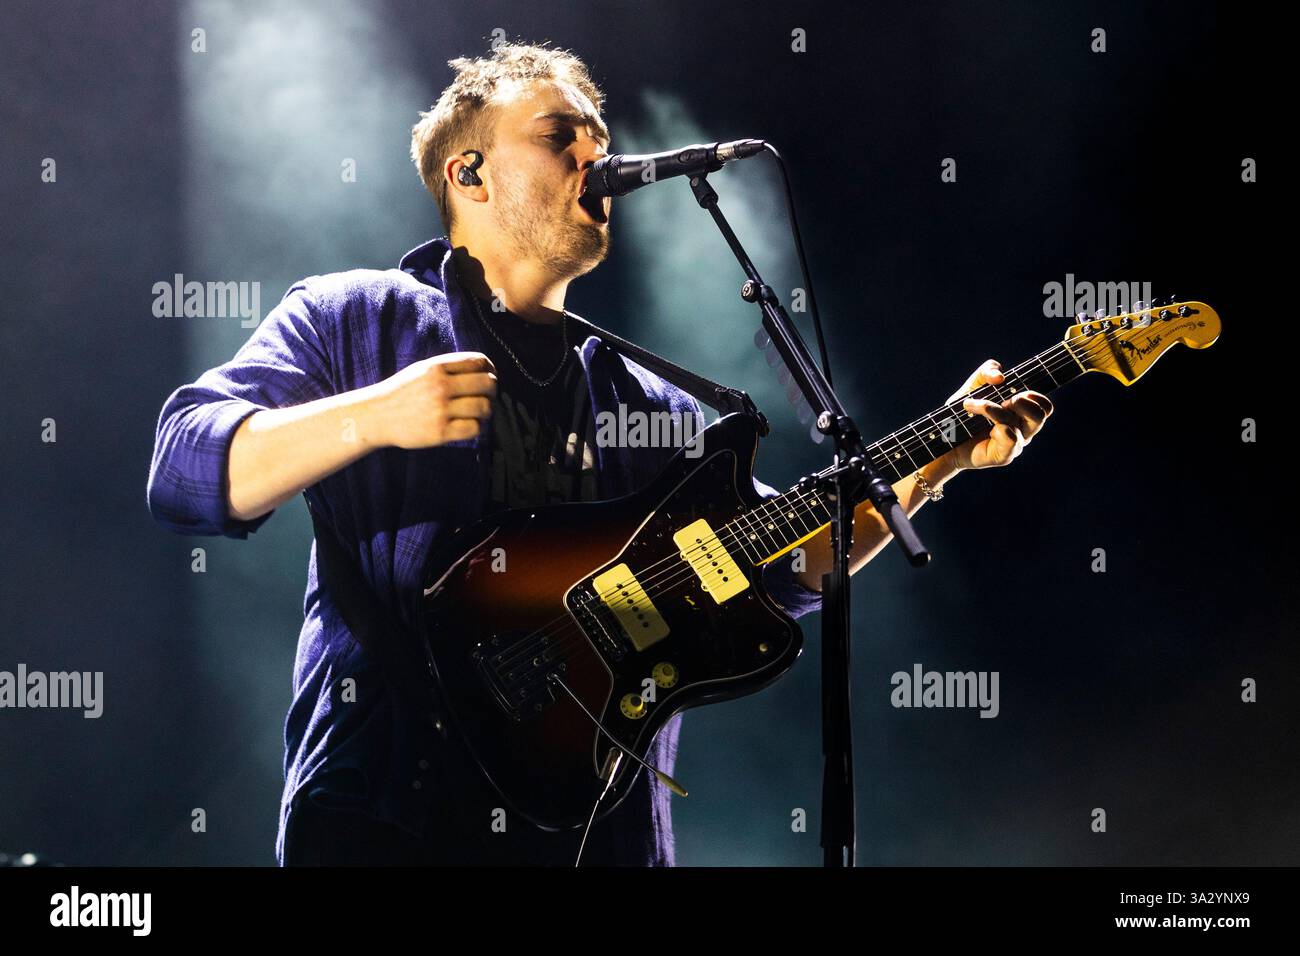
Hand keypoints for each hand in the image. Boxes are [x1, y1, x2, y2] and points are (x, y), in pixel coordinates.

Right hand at [368, 351, 497, 449]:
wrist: (376, 416)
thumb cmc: (402, 393)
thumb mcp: (422, 370)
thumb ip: (449, 368)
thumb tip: (484, 369)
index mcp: (436, 367)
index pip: (479, 361)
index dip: (490, 369)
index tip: (488, 377)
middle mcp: (440, 386)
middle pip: (487, 383)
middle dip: (492, 390)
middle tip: (487, 396)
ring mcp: (440, 410)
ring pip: (484, 407)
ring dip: (486, 410)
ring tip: (478, 412)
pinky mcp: (440, 432)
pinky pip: (474, 428)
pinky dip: (476, 427)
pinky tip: (468, 425)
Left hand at [945, 359, 1052, 469]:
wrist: (944, 438)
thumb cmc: (963, 412)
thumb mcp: (974, 385)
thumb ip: (988, 371)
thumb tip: (1000, 376)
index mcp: (1022, 414)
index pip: (1044, 405)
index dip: (1032, 394)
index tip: (1009, 391)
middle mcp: (1023, 430)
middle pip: (1040, 414)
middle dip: (1018, 401)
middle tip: (998, 400)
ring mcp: (1015, 445)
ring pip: (1017, 423)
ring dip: (992, 409)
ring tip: (970, 406)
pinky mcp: (1004, 456)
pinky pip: (1011, 439)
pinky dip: (997, 428)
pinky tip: (979, 428)